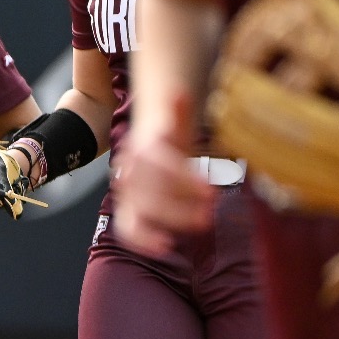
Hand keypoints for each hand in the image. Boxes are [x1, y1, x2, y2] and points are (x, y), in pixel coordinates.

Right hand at [114, 97, 213, 255]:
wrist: (148, 150)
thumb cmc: (170, 142)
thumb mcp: (177, 125)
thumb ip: (178, 112)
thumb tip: (178, 92)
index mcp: (142, 148)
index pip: (158, 164)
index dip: (184, 179)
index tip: (212, 191)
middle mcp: (130, 171)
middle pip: (148, 192)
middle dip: (181, 204)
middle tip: (211, 211)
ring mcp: (126, 194)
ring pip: (140, 211)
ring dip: (170, 219)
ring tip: (201, 223)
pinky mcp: (127, 212)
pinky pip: (128, 228)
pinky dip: (142, 240)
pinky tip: (164, 247)